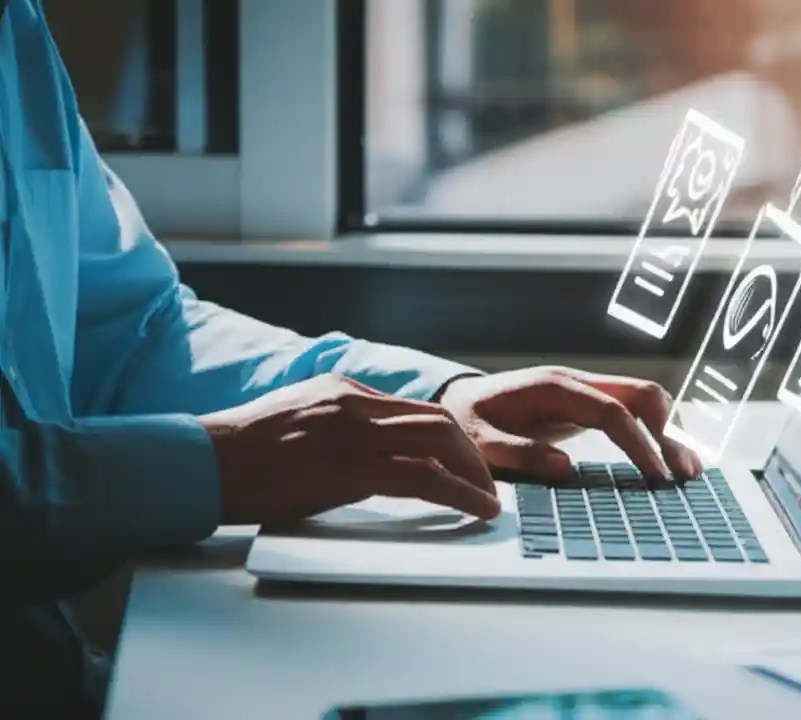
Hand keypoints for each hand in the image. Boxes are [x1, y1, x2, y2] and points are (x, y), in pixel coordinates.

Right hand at [201, 374, 499, 524]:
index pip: (415, 408)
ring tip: (489, 498)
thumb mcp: (299, 421)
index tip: (464, 459)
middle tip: (486, 480)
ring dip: (474, 473)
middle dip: (471, 453)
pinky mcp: (352, 466)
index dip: (449, 436)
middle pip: (438, 420)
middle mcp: (356, 404)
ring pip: (440, 443)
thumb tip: (369, 451)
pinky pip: (425, 478)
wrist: (204, 462)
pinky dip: (461, 493)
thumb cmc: (242, 454)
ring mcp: (356, 432)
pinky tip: (477, 508)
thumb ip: (337, 425)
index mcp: (344, 390)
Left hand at [437, 366, 702, 480]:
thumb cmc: (467, 421)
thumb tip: (564, 466)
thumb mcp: (477, 440)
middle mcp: (577, 382)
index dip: (638, 442)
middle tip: (684, 475)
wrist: (459, 400)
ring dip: (667, 432)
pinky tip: (664, 460)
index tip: (656, 476)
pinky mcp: (588, 404)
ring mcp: (586, 390)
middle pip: (640, 394)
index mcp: (554, 387)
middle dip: (668, 432)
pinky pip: (630, 412)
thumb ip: (516, 452)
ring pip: (643, 400)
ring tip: (686, 472)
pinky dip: (652, 433)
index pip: (612, 411)